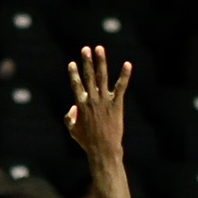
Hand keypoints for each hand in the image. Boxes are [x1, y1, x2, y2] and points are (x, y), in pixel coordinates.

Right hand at [66, 46, 130, 160]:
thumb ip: (69, 118)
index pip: (76, 85)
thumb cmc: (87, 142)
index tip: (72, 63)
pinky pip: (121, 87)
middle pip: (88, 77)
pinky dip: (125, 75)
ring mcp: (105, 101)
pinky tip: (128, 64)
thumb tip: (73, 108)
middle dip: (87, 62)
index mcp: (81, 104)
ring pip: (102, 77)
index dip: (74, 73)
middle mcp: (92, 100)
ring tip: (99, 48)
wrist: (104, 149)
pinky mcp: (117, 104)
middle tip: (86, 49)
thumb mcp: (73, 130)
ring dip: (101, 62)